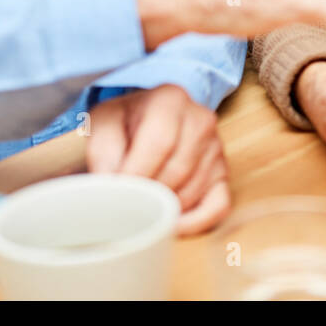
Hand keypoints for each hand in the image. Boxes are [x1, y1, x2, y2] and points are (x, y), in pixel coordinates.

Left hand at [86, 85, 229, 235]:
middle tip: (123, 207)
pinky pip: (218, 207)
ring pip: (192, 191)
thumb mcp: (103, 123)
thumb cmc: (126, 122)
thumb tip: (112, 189)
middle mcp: (201, 120)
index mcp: (171, 100)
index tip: (117, 194)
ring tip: (140, 210)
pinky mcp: (222, 174)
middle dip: (148, 194)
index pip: (160, 143)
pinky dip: (195, 222)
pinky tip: (171, 225)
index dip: (137, 174)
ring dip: (165, 208)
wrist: (149, 117)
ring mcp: (215, 149)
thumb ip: (102, 153)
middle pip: (177, 170)